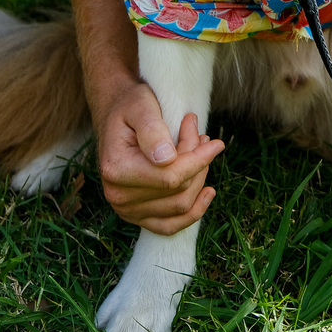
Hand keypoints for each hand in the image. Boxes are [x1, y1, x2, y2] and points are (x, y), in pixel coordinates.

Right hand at [96, 79, 224, 234]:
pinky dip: (192, 213)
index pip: (170, 176)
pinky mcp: (137, 215)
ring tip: (201, 151)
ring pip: (179, 206)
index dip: (198, 160)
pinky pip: (169, 225)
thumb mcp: (141, 106)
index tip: (215, 142)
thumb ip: (153, 130)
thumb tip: (166, 158)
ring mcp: (127, 209)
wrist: (116, 115)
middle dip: (197, 162)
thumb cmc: (130, 106)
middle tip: (200, 135)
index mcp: (116, 168)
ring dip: (198, 178)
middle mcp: (118, 195)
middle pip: (178, 191)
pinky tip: (207, 192)